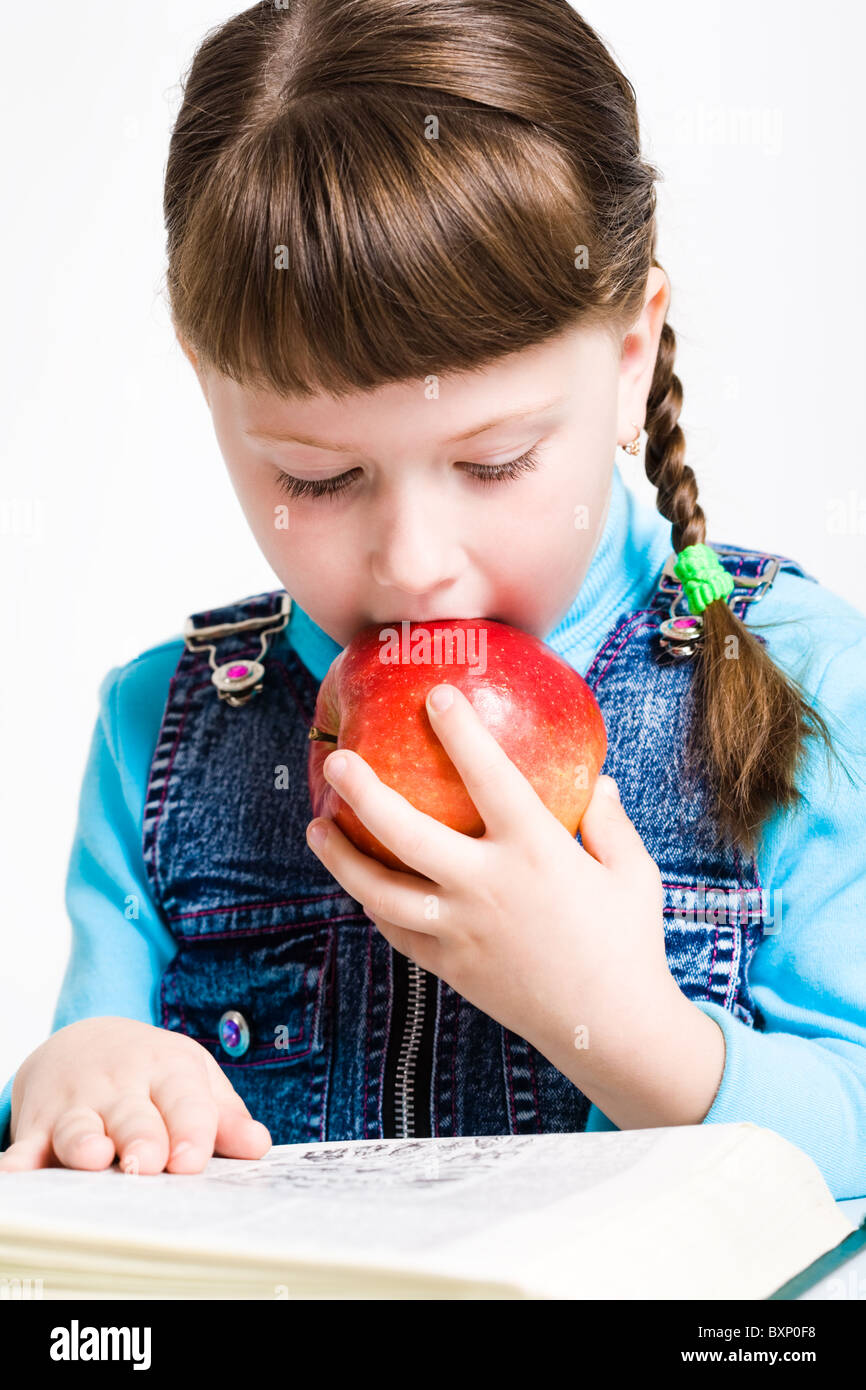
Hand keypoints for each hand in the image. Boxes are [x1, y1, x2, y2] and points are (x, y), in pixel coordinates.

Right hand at [0, 1017, 271, 1173]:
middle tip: (146, 1163)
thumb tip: (258, 1146)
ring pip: (79, 1125)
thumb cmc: (152, 1073)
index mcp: (168, 1072)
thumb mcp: (194, 1080)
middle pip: (133, 1115)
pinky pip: (26, 1143)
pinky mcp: (39, 1123)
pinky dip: (19, 1159)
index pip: (186, 1101)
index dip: (191, 1130)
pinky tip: (14, 1172)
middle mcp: (121, 1085)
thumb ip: (225, 1116)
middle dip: (140, 1138)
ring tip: (91, 1156)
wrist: (85, 1042)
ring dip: (83, 1140)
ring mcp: (77, 1103)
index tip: (192, 1160)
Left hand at [306, 683, 674, 1055]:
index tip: (436, 694)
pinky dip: (374, 905)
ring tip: (317, 828)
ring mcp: (461, 930)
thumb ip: (611, 822)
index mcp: (537, 852)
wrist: (609, 1028)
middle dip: (363, 792)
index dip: (461, 732)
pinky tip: (361, 887)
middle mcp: (488, 887)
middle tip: (335, 760)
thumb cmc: (629, 943)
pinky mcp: (448, 966)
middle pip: (406, 833)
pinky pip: (398, 931)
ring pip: (381, 890)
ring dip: (342, 858)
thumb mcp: (633, 873)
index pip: (490, 776)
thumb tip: (598, 782)